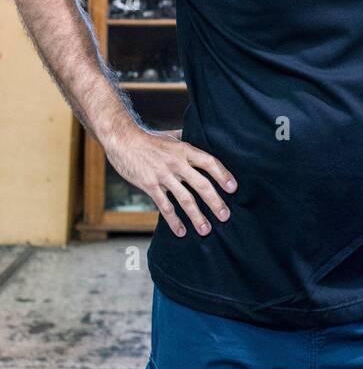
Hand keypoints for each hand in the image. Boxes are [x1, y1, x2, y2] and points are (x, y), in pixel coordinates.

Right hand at [107, 127, 236, 237]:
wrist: (122, 140)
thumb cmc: (148, 139)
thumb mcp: (170, 136)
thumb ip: (185, 141)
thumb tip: (200, 139)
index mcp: (184, 150)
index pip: (209, 162)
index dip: (223, 175)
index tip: (233, 188)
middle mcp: (177, 163)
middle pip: (202, 184)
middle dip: (215, 202)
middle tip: (226, 216)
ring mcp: (163, 175)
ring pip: (185, 199)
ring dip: (197, 216)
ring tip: (206, 230)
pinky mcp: (150, 186)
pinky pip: (165, 206)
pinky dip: (174, 221)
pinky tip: (181, 231)